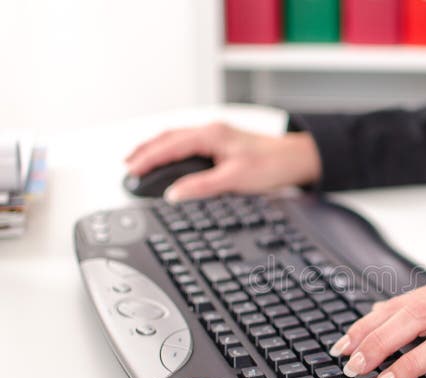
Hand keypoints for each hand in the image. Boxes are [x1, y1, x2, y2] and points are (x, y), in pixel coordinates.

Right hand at [125, 123, 321, 201]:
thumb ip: (203, 186)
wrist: (297, 159)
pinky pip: (186, 143)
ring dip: (155, 149)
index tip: (129, 171)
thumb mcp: (235, 178)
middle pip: (167, 138)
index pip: (168, 145)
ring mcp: (215, 135)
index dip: (146, 159)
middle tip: (125, 166)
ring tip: (138, 162)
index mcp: (210, 134)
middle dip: (144, 151)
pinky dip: (170, 151)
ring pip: (175, 139)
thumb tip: (174, 195)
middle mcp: (210, 131)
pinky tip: (167, 160)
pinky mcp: (221, 143)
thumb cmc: (272, 164)